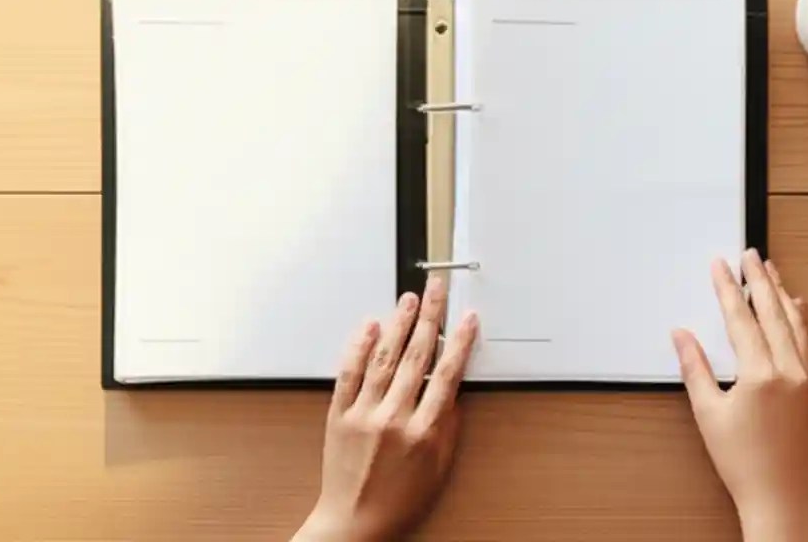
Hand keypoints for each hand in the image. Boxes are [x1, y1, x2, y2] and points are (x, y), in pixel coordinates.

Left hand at [294, 276, 478, 541]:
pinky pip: (350, 373)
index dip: (460, 342)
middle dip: (430, 317)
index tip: (468, 319)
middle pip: (417, 356)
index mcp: (424, 432)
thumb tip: (452, 391)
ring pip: (385, 358)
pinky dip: (359, 347)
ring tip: (408, 298)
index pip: (446, 376)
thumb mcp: (438, 469)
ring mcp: (363, 414)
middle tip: (436, 289)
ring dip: (399, 323)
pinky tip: (370, 325)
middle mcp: (394, 418)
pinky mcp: (339, 415)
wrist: (353, 523)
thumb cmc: (399, 502)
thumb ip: (448, 428)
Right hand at [672, 250, 807, 541]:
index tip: (720, 266)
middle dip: (759, 281)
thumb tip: (681, 335)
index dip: (728, 289)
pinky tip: (798, 310)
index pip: (741, 319)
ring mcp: (807, 380)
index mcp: (761, 375)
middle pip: (773, 314)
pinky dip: (801, 322)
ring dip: (782, 295)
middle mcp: (790, 372)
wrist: (780, 498)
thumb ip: (695, 368)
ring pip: (796, 326)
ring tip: (772, 272)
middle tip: (750, 254)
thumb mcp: (707, 413)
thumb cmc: (742, 463)